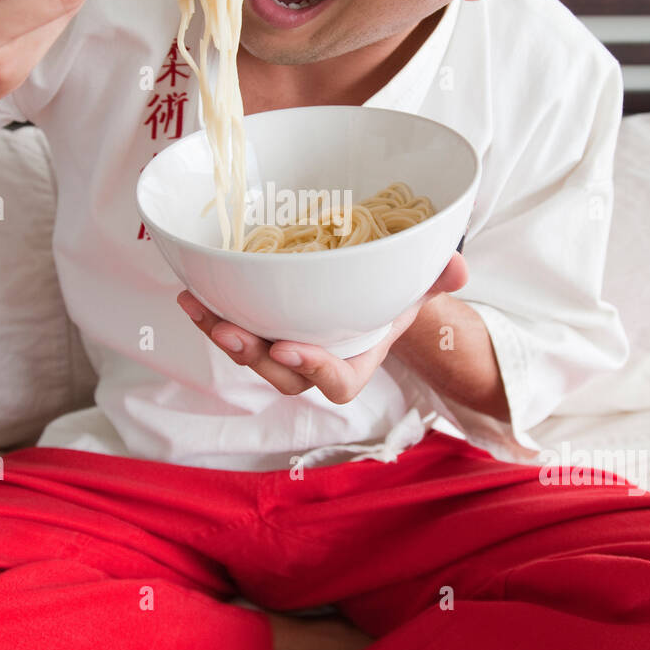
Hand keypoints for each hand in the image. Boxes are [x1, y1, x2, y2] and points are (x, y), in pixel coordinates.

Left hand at [176, 251, 468, 402]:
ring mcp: (285, 346)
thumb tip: (458, 266)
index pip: (336, 382)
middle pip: (281, 376)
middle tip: (233, 332)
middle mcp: (316, 363)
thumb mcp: (419, 285)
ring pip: (251, 356)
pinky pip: (234, 328)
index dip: (313, 370)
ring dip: (223, 335)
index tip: (290, 349)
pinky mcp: (262, 327)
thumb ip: (436, 279)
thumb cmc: (395, 294)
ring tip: (199, 308)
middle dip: (254, 357)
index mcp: (356, 362)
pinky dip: (211, 313)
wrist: (370, 292)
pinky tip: (190, 292)